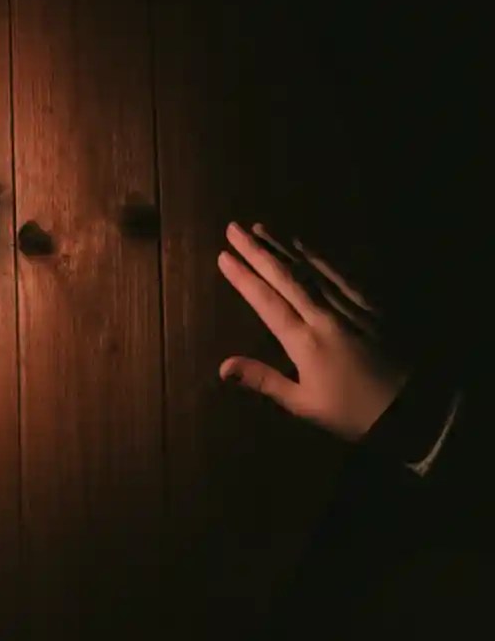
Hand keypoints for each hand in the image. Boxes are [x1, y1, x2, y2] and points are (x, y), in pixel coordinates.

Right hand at [217, 222, 408, 441]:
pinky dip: (320, 257)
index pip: (266, 302)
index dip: (243, 278)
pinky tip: (306, 246)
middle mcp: (324, 316)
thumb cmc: (353, 412)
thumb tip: (222, 367)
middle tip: (234, 229)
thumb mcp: (304, 404)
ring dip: (283, 248)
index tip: (223, 255)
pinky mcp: (372, 305)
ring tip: (262, 229)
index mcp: (304, 341)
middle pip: (286, 277)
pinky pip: (342, 274)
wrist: (416, 407)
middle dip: (257, 251)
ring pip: (311, 270)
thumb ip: (264, 380)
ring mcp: (350, 307)